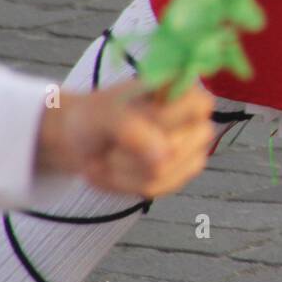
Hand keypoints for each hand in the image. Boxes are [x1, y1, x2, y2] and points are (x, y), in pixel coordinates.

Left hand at [36, 81, 216, 196]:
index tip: (136, 117)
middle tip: (115, 140)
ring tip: (109, 155)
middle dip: (136, 149)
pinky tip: (112, 171)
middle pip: (181, 146)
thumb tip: (163, 156)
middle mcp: (195, 122)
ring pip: (164, 172)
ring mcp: (190, 152)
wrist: (82, 141)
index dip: (168, 118)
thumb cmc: (97, 117)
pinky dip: (125, 183)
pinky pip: (157, 188)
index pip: (199, 106)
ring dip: (124, 168)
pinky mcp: (178, 177)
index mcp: (184, 92)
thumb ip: (134, 129)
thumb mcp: (107, 115)